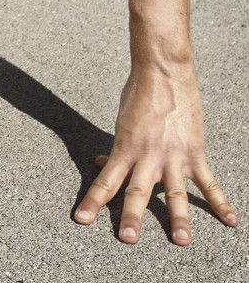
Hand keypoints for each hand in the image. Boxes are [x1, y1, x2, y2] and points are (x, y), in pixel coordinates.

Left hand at [73, 62, 239, 244]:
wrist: (163, 71)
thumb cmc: (138, 93)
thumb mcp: (121, 121)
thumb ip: (117, 147)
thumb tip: (104, 162)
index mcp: (125, 147)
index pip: (105, 180)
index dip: (93, 201)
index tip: (82, 219)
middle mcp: (147, 155)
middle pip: (137, 191)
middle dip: (131, 217)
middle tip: (127, 238)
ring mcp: (173, 155)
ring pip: (175, 193)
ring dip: (178, 218)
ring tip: (181, 240)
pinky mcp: (194, 152)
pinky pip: (208, 182)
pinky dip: (220, 202)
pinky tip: (230, 221)